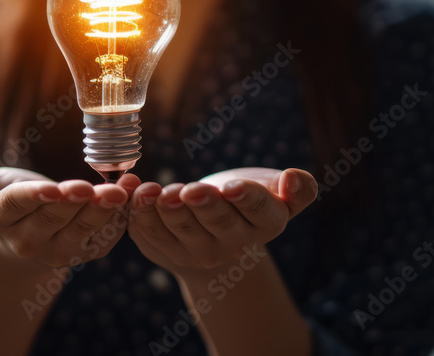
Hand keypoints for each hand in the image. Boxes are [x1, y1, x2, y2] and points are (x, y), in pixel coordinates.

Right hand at [0, 167, 139, 267]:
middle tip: (94, 187)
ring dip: (103, 209)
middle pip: (54, 219)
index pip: (14, 206)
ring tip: (120, 190)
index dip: (35, 197)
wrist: (25, 227)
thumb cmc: (3, 196)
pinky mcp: (86, 253)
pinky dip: (120, 218)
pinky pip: (105, 238)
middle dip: (76, 202)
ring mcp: (58, 251)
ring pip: (83, 229)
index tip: (53, 188)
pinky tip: (131, 195)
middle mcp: (27, 243)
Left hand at [127, 167, 317, 276]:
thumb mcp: (277, 194)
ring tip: (154, 191)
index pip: (260, 212)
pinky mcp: (164, 251)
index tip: (232, 187)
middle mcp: (234, 244)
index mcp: (267, 224)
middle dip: (202, 206)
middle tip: (189, 190)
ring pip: (180, 231)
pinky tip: (135, 190)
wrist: (219, 237)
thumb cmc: (249, 203)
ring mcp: (197, 253)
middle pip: (218, 224)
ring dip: (165, 211)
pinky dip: (139, 212)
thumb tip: (294, 179)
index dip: (246, 199)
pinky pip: (150, 233)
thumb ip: (299, 190)